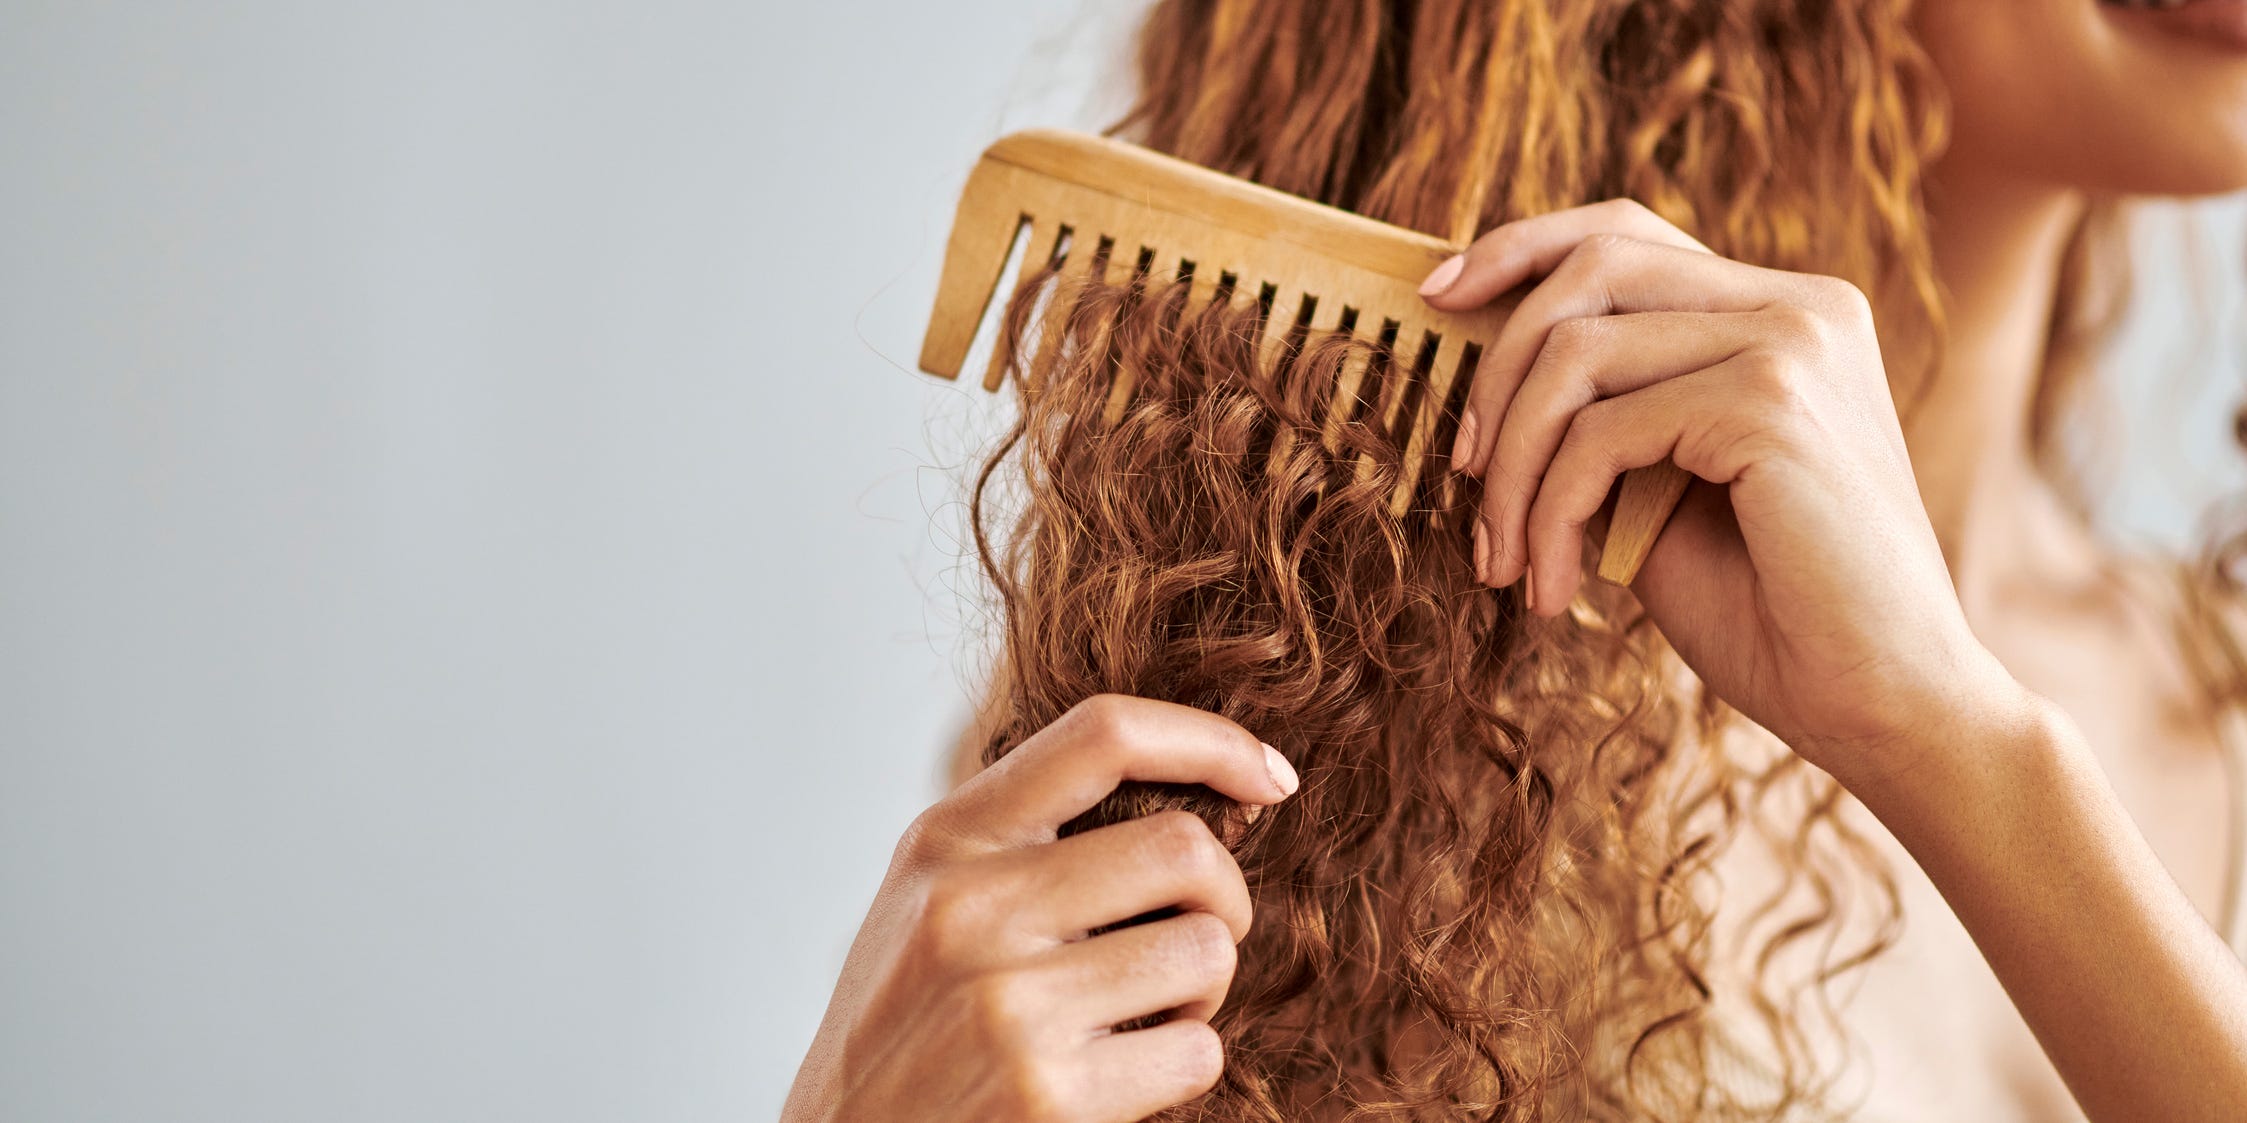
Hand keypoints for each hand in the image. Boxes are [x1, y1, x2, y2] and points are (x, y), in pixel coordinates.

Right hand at [781, 695, 1299, 1122]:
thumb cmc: (902, 1027)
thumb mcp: (927, 900)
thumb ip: (1022, 839)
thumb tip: (1198, 791)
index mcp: (946, 839)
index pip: (1104, 734)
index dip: (1212, 742)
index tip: (1270, 778)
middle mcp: (971, 907)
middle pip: (1185, 849)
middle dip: (1224, 899)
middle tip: (1199, 939)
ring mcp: (1008, 1003)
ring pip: (1207, 950)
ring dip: (1202, 991)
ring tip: (1144, 1015)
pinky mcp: (1047, 1093)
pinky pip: (1197, 1051)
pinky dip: (1182, 1064)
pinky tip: (1123, 1076)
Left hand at [1420, 199, 2025, 782]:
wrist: (1884, 705)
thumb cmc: (1775, 613)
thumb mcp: (1664, 494)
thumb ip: (1603, 419)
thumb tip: (1483, 376)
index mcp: (1788, 312)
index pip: (1627, 234)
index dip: (1521, 249)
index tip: (1437, 299)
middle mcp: (1802, 306)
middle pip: (1591, 269)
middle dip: (1495, 370)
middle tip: (1464, 474)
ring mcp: (1794, 344)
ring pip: (1575, 354)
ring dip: (1513, 470)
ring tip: (1504, 562)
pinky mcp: (1771, 404)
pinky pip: (1598, 436)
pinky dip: (1550, 515)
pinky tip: (1556, 592)